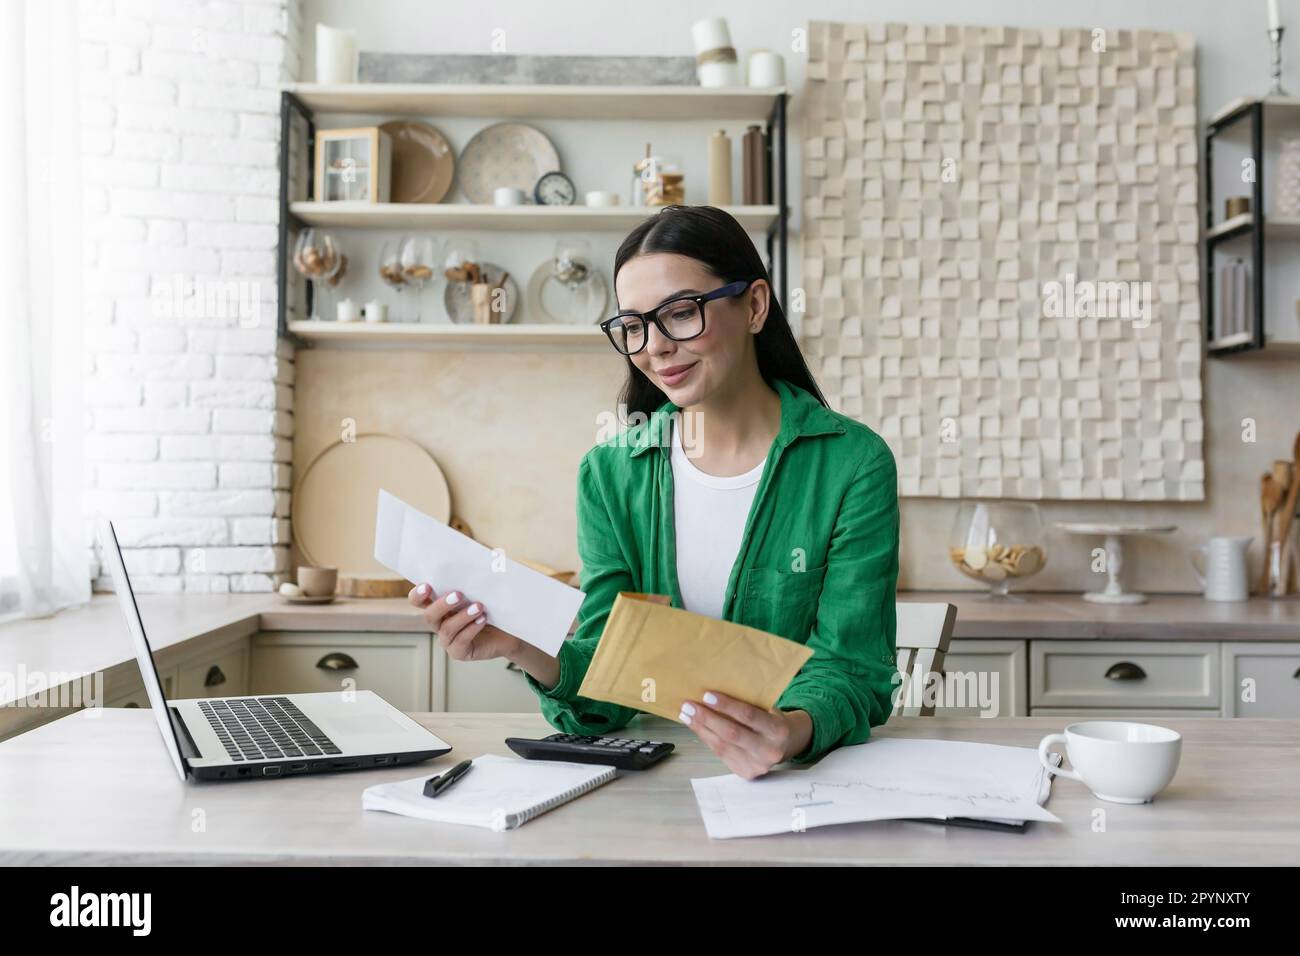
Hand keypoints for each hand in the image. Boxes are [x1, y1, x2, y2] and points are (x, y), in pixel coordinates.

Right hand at [408, 583, 522, 661]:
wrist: (511, 631)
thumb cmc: (493, 607)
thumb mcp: (483, 590)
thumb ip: (474, 577)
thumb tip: (478, 557)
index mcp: (439, 606)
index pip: (419, 600)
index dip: (418, 594)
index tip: (427, 586)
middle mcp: (440, 623)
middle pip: (429, 616)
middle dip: (442, 604)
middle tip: (458, 594)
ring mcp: (448, 640)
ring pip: (446, 629)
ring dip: (462, 616)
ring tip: (479, 606)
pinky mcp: (459, 652)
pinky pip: (460, 642)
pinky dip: (471, 629)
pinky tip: (482, 619)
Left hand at [677, 691, 811, 778]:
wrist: (787, 744)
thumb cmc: (772, 719)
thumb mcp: (768, 708)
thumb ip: (748, 704)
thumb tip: (712, 694)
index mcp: (778, 730)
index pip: (748, 715)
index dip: (726, 705)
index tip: (707, 695)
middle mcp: (769, 750)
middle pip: (732, 733)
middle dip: (707, 718)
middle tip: (689, 705)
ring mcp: (757, 765)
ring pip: (722, 746)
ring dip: (701, 728)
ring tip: (687, 715)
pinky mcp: (746, 772)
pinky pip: (721, 754)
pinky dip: (706, 738)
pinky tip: (696, 727)